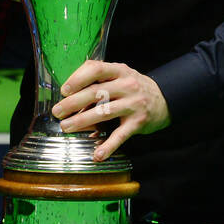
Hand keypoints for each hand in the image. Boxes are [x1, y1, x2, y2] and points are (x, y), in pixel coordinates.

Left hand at [54, 60, 169, 160]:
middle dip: (73, 103)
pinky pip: (121, 136)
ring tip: (66, 127)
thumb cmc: (133, 87)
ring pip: (104, 112)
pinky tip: (97, 155)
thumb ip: (99, 79)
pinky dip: (108, 146)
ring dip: (82, 121)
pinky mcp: (138, 123)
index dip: (78, 78)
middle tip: (57, 112)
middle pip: (96, 92)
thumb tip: (70, 93)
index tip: (64, 90)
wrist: (165, 99)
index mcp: (119, 70)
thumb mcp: (120, 75)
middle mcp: (127, 85)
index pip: (96, 69)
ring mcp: (134, 104)